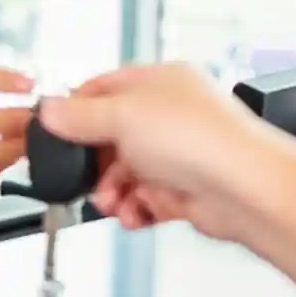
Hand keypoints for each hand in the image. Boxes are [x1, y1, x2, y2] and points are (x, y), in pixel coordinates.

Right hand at [38, 63, 277, 238]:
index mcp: (158, 83)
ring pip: (124, 173)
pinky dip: (133, 209)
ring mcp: (177, 154)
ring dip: (111, 191)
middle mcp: (168, 115)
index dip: (76, 110)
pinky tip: (132, 213)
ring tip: (111, 202)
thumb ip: (79, 116)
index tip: (56, 131)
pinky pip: (144, 200)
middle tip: (82, 176)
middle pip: (110, 137)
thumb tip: (49, 110)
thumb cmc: (201, 141)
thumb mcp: (121, 117)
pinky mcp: (183, 189)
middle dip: (93, 163)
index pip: (103, 89)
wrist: (246, 190)